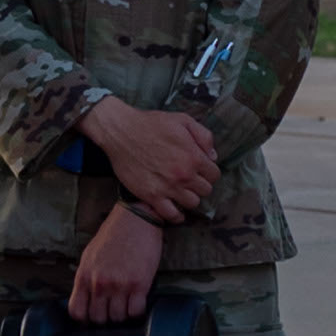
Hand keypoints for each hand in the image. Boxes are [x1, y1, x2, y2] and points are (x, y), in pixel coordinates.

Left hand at [69, 203, 163, 323]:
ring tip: (126, 307)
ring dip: (122, 316)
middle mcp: (100, 282)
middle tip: (112, 312)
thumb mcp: (90, 255)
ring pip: (118, 318)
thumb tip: (86, 297)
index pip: (77, 311)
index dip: (84, 319)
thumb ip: (86, 277)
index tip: (92, 318)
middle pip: (98, 319)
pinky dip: (137, 312)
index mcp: (84, 275)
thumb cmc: (113, 234)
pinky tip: (138, 304)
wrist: (136, 218)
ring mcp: (120, 285)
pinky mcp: (140, 284)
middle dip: (105, 320)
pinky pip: (136, 311)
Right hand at [78, 96, 218, 222]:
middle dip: (200, 184)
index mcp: (193, 157)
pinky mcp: (151, 196)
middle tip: (190, 179)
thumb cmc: (151, 124)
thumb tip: (212, 156)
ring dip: (189, 197)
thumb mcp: (182, 120)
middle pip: (205, 190)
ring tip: (181, 191)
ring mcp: (167, 187)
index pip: (214, 175)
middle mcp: (183, 175)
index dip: (208, 172)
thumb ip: (203, 136)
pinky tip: (175, 209)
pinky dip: (176, 215)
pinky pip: (171, 215)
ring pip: (192, 203)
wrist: (121, 132)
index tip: (200, 170)